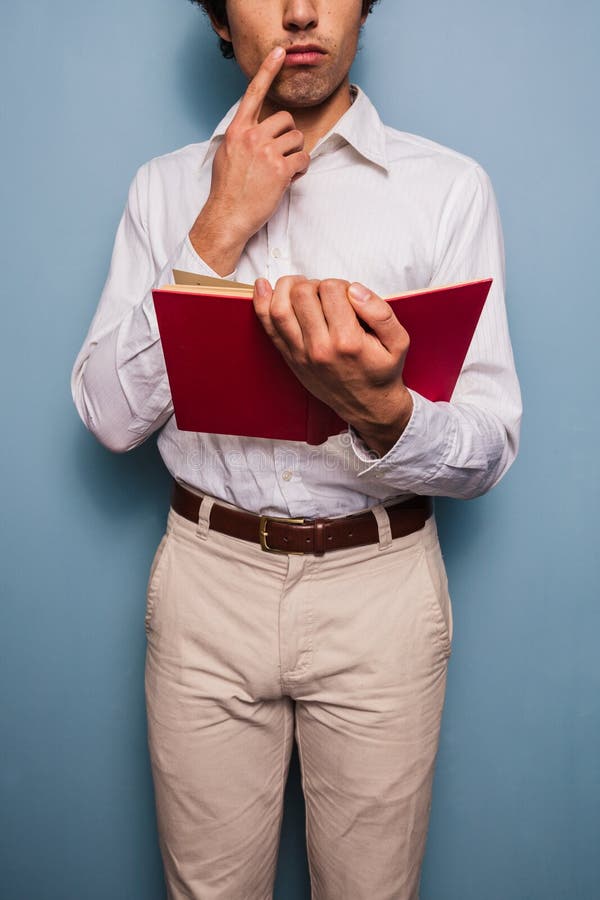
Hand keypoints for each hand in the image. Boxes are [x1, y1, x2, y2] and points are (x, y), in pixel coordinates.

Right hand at [189, 47, 309, 274]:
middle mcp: (252, 136)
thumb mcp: (227, 155)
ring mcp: (267, 152)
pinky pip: (304, 160)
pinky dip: (300, 171)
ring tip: (281, 172)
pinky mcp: (281, 170)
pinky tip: (288, 180)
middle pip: (286, 120)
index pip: (254, 93)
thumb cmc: (227, 190)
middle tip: (280, 157)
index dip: (268, 70)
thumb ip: (241, 138)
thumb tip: (253, 130)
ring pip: (298, 140)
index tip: (279, 52)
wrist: (227, 216)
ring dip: (295, 156)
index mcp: (237, 130)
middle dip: (288, 137)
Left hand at [253, 277, 413, 454]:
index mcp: (348, 342)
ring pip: (279, 307)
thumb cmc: (382, 371)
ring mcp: (301, 354)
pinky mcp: (290, 358)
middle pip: (302, 293)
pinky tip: (262, 286)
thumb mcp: (398, 341)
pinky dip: (261, 302)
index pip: (331, 289)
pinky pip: (268, 326)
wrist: (369, 406)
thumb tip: (354, 289)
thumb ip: (381, 312)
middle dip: (315, 284)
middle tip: (327, 294)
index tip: (348, 296)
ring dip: (288, 287)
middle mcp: (320, 348)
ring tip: (301, 287)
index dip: (340, 284)